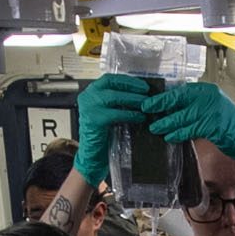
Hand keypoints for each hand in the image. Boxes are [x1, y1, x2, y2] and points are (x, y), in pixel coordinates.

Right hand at [76, 73, 153, 189]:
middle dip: (132, 87)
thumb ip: (118, 101)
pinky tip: (141, 117)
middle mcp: (87, 97)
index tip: (142, 84)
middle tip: (147, 92)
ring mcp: (89, 108)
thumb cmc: (103, 134)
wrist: (92, 156)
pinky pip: (116, 113)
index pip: (109, 79)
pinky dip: (130, 114)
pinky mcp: (94, 120)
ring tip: (146, 103)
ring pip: (114, 97)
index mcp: (90, 92)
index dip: (127, 80)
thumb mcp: (108, 112)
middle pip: (112, 85)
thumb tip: (140, 92)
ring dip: (133, 99)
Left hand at [141, 81, 234, 174]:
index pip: (180, 91)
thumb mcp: (211, 110)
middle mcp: (209, 97)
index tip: (149, 101)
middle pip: (178, 99)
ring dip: (166, 123)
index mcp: (207, 90)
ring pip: (182, 116)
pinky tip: (169, 136)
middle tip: (145, 110)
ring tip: (155, 127)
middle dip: (160, 105)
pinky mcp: (213, 125)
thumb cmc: (229, 126)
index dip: (163, 96)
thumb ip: (194, 107)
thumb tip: (170, 110)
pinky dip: (179, 133)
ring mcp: (212, 110)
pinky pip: (190, 129)